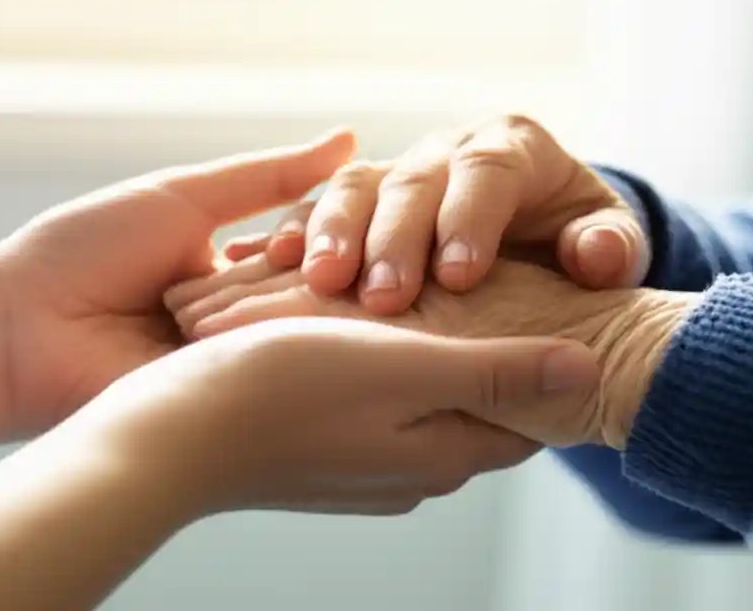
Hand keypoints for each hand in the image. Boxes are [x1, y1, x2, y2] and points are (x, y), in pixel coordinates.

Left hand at [0, 130, 355, 433]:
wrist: (20, 326)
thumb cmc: (88, 250)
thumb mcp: (186, 197)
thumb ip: (270, 176)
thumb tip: (353, 136)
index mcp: (239, 269)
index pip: (313, 247)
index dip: (321, 232)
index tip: (300, 231)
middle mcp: (248, 316)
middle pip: (318, 289)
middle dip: (312, 272)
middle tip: (291, 265)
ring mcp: (241, 361)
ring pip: (306, 329)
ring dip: (290, 308)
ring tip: (270, 301)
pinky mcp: (230, 402)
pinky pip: (277, 371)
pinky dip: (275, 348)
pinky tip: (280, 335)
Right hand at [165, 257, 695, 447]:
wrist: (165, 436)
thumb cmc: (284, 393)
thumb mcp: (406, 369)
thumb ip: (500, 372)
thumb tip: (588, 371)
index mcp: (443, 454)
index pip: (526, 414)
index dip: (544, 361)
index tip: (554, 308)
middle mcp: (408, 470)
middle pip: (472, 403)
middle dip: (484, 347)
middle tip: (491, 283)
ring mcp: (358, 463)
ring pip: (415, 394)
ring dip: (421, 345)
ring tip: (419, 286)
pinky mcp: (314, 447)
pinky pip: (365, 395)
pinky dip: (372, 354)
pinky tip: (354, 314)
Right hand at [250, 115, 649, 315]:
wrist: (533, 234)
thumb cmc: (573, 242)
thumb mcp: (602, 244)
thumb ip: (608, 248)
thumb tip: (598, 255)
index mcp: (513, 149)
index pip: (489, 172)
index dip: (470, 219)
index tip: (459, 277)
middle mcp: (448, 152)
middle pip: (414, 181)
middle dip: (396, 237)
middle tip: (384, 296)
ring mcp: (397, 173)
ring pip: (356, 187)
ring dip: (335, 233)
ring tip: (321, 283)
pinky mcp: (357, 201)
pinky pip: (316, 206)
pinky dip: (295, 233)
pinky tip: (271, 264)